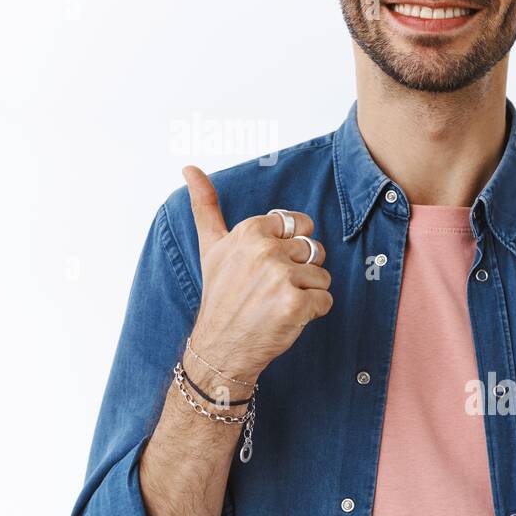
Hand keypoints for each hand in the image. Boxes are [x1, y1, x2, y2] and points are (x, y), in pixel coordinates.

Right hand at [182, 165, 332, 381]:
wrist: (220, 347)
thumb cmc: (220, 296)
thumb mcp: (210, 246)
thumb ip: (205, 205)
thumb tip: (189, 167)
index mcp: (249, 230)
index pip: (298, 226)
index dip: (289, 248)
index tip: (267, 265)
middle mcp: (265, 250)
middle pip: (313, 250)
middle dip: (299, 272)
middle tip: (270, 290)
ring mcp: (280, 277)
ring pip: (322, 276)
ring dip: (307, 293)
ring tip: (277, 304)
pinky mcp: (295, 304)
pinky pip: (325, 300)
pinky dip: (312, 313)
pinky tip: (287, 318)